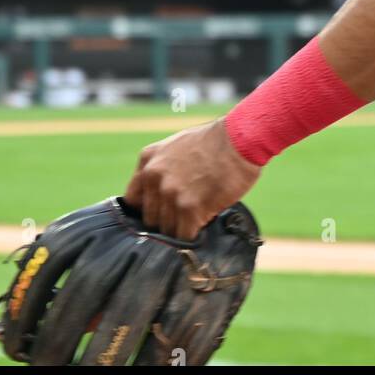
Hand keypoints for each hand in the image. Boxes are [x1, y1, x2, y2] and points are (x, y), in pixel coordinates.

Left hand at [124, 118, 259, 240]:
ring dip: (183, 228)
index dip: (149, 209)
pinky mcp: (189, 207)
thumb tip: (160, 196)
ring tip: (200, 217)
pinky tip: (205, 223)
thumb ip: (162, 168)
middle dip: (168, 220)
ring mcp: (170, 193)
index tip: (162, 212)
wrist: (240, 138)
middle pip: (151, 219)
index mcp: (148, 160)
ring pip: (167, 230)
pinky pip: (184, 235)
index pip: (133, 200)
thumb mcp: (177, 145)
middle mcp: (153, 177)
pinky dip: (194, 234)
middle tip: (187, 214)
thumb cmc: (216, 141)